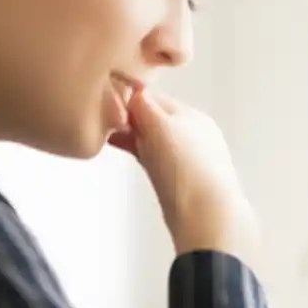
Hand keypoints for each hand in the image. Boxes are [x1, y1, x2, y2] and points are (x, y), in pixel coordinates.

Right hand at [108, 87, 259, 262]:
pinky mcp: (177, 180)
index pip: (155, 98)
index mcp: (192, 116)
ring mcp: (186, 158)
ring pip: (151, 139)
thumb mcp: (161, 125)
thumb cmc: (185, 168)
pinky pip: (152, 157)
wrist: (205, 216)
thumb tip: (133, 90)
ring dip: (130, 135)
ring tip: (107, 134)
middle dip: (128, 118)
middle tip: (102, 120)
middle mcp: (192, 135)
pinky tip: (120, 148)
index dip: (129, 98)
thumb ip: (144, 106)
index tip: (105, 101)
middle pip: (153, 118)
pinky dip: (136, 150)